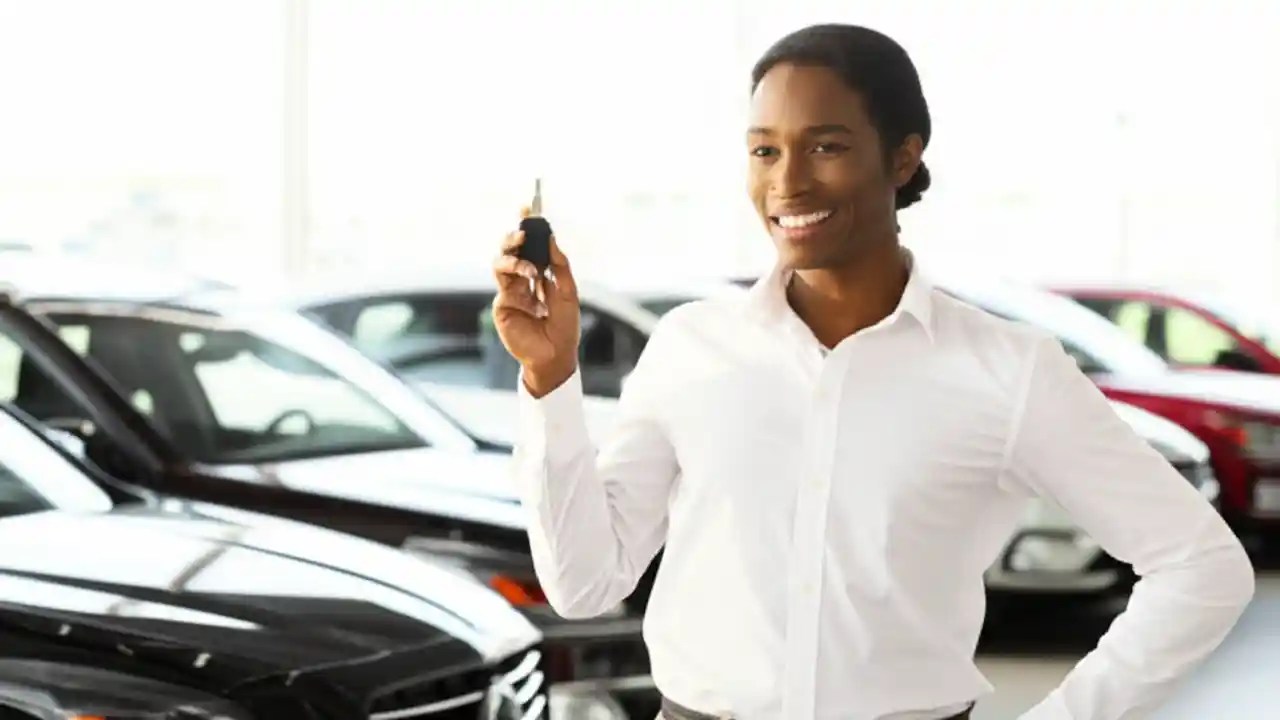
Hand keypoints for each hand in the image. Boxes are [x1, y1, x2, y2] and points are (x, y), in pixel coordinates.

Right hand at [491, 208, 579, 395]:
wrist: (556, 355)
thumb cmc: (564, 326)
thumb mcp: (568, 291)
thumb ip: (560, 265)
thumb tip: (552, 238)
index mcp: (537, 274)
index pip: (528, 245)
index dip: (526, 226)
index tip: (527, 207)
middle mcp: (520, 280)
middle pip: (509, 250)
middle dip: (513, 237)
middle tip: (522, 231)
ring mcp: (509, 292)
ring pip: (500, 264)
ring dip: (513, 259)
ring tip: (529, 267)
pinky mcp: (502, 306)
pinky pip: (505, 286)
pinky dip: (519, 284)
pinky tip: (533, 295)